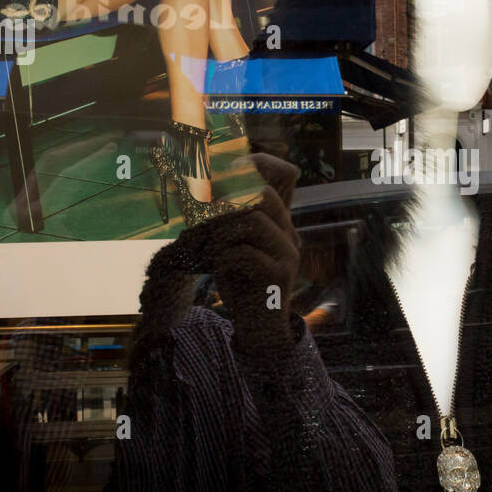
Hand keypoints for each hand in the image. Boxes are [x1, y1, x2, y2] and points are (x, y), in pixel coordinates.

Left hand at [210, 153, 301, 357]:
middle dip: (226, 202)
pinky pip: (245, 253)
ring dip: (221, 232)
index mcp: (280, 221)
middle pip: (261, 195)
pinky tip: (218, 267)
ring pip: (252, 222)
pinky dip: (223, 257)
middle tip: (202, 216)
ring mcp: (288, 254)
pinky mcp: (280, 275)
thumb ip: (227, 217)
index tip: (227, 171)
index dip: (255, 165)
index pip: (282, 174)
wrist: (258, 326)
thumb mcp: (234, 243)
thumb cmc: (242, 282)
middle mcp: (290, 233)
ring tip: (208, 247)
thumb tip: (203, 184)